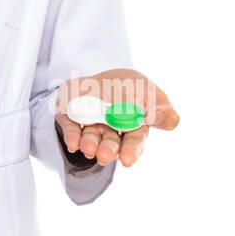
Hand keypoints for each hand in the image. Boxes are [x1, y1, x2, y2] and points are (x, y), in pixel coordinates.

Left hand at [54, 68, 178, 167]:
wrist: (102, 76)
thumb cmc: (131, 87)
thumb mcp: (150, 92)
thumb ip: (161, 108)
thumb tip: (164, 117)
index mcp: (133, 128)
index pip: (133, 142)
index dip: (131, 151)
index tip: (127, 160)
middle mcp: (110, 131)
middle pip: (110, 144)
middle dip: (108, 150)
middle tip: (103, 155)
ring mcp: (90, 125)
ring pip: (90, 138)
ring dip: (90, 144)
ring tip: (88, 147)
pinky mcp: (70, 117)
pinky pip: (70, 128)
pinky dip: (72, 136)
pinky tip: (73, 144)